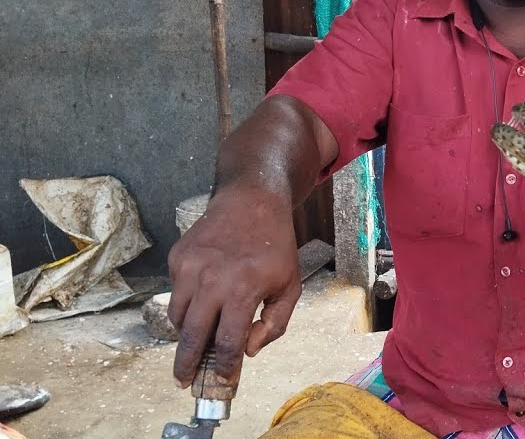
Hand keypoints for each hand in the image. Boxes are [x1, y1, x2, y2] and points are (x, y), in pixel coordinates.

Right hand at [167, 192, 300, 387]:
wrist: (251, 202)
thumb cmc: (275, 247)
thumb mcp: (290, 285)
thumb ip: (275, 324)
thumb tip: (249, 351)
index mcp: (243, 290)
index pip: (226, 342)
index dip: (223, 368)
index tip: (221, 381)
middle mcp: (211, 280)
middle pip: (192, 337)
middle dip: (186, 365)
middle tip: (184, 380)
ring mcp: (189, 268)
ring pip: (178, 317)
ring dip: (186, 334)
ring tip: (196, 341)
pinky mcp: (177, 258)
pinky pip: (175, 294)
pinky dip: (185, 305)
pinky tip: (202, 301)